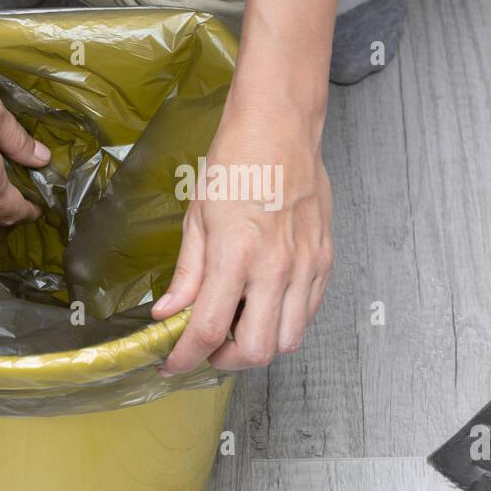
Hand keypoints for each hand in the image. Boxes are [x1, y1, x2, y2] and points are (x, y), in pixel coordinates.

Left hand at [153, 98, 333, 371]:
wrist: (281, 127)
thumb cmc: (238, 160)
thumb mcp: (197, 215)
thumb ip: (187, 272)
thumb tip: (167, 312)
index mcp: (236, 254)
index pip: (207, 329)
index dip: (185, 357)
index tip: (172, 363)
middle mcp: (276, 267)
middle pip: (255, 350)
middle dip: (225, 359)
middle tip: (207, 345)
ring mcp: (306, 266)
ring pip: (287, 340)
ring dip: (258, 344)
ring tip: (237, 324)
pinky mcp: (324, 260)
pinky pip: (308, 313)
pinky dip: (284, 321)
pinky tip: (263, 303)